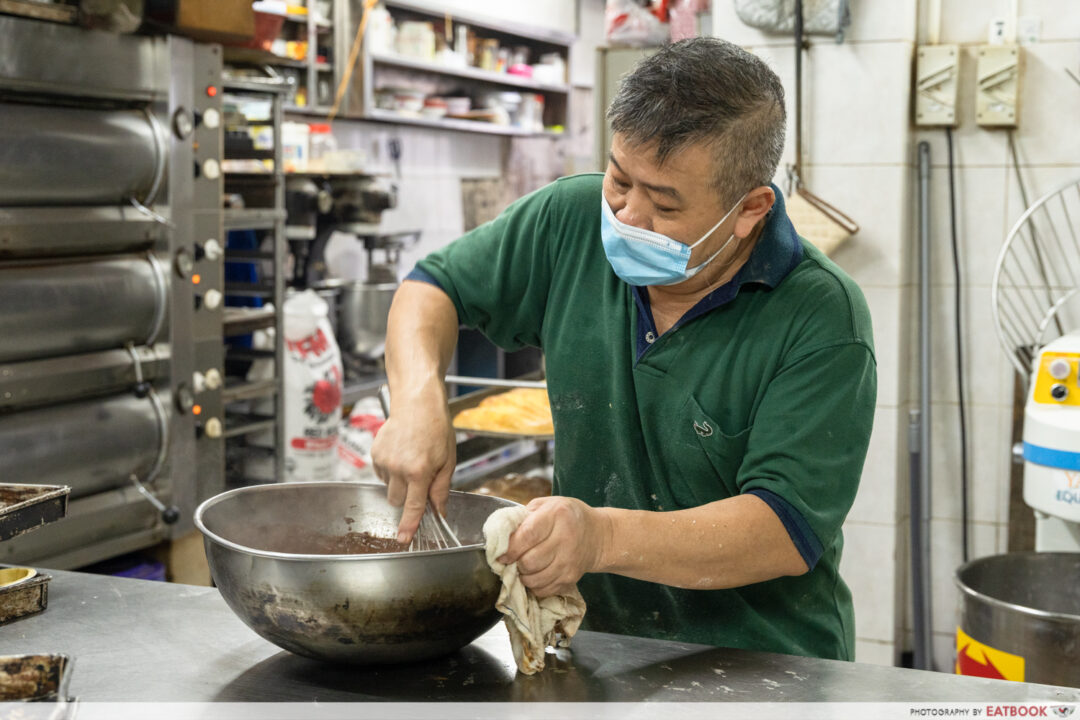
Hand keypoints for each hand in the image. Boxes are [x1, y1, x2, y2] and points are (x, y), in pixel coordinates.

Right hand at [370, 396, 455, 544]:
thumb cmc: (436, 429)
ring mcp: (384, 461)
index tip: (403, 539)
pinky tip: (401, 454)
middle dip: (407, 498)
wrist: (417, 403)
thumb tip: (440, 511)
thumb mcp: (448, 460)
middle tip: (419, 480)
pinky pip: (381, 474)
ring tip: (410, 461)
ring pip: (388, 488)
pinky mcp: (375, 453)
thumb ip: (441, 488)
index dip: (409, 526)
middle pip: (397, 501)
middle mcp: (398, 468)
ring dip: (399, 483)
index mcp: (419, 471)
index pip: (413, 507)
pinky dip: (390, 471)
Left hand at [498, 496, 610, 597]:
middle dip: (515, 563)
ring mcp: (569, 561)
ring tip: (523, 567)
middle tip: (512, 560)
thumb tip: (500, 538)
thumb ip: (524, 517)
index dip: (510, 548)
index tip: (501, 554)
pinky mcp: (571, 578)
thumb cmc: (566, 517)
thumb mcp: (546, 505)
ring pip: (534, 579)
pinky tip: (535, 574)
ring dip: (522, 576)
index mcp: (557, 515)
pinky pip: (543, 590)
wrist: (597, 535)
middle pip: (529, 561)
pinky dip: (533, 586)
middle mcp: (566, 538)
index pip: (527, 535)